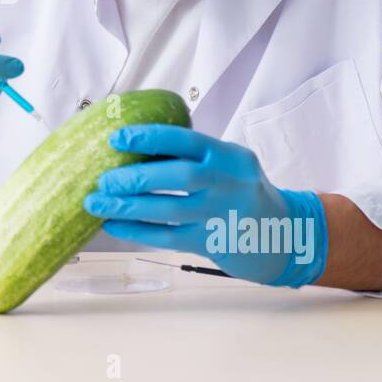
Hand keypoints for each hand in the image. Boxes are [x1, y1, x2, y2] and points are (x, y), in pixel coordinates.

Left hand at [83, 125, 327, 286]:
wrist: (285, 235)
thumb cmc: (243, 192)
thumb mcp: (230, 165)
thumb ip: (195, 157)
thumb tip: (134, 149)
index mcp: (231, 156)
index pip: (188, 140)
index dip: (151, 137)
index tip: (118, 138)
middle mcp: (231, 183)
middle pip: (181, 176)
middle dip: (137, 177)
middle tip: (104, 179)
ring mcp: (224, 215)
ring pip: (171, 210)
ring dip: (129, 207)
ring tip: (97, 204)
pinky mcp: (215, 244)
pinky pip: (169, 237)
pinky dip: (137, 232)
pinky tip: (114, 226)